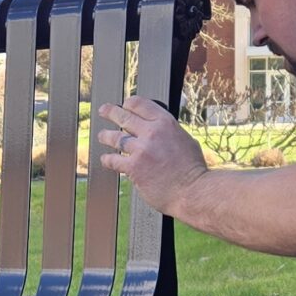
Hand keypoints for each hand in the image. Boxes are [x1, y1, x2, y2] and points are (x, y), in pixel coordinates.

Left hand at [96, 99, 206, 216]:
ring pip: (115, 138)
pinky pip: (114, 160)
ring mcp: (141, 150)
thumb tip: (163, 134)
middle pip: (124, 116)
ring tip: (102, 135)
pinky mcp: (133, 168)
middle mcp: (152, 133)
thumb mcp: (186, 141)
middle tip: (104, 111)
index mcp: (166, 123)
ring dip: (105, 136)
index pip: (141, 105)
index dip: (129, 104)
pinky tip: (105, 159)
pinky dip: (107, 159)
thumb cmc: (193, 171)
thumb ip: (170, 134)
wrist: (192, 192)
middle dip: (111, 112)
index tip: (125, 105)